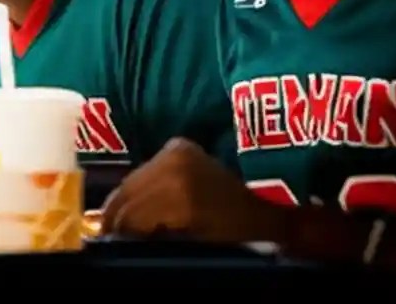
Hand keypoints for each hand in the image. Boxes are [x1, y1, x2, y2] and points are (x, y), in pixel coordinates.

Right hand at [102, 138, 286, 243]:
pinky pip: (143, 172)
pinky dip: (138, 191)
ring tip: (126, 226)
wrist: (282, 200)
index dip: (118, 237)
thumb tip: (124, 245)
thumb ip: (157, 242)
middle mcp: (170, 165)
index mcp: (178, 195)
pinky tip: (142, 208)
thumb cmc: (246, 235)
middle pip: (124, 196)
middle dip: (116, 220)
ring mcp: (174, 151)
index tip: (114, 248)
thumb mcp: (200, 247)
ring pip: (129, 182)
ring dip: (125, 205)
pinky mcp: (177, 146)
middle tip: (113, 239)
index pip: (128, 217)